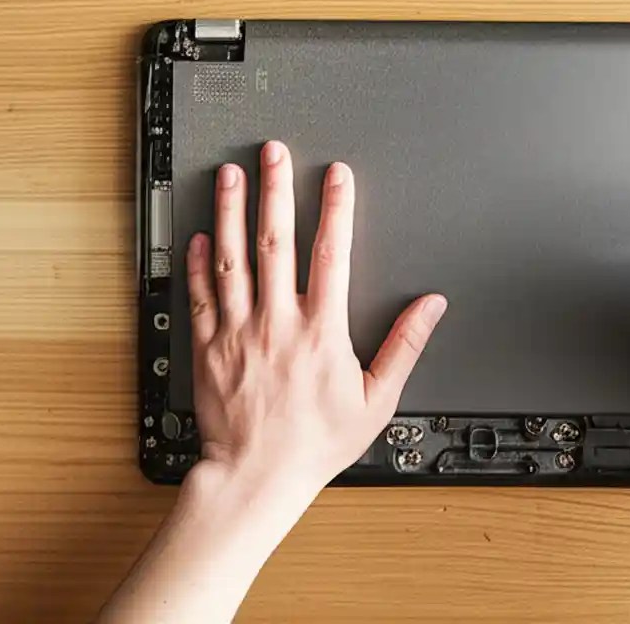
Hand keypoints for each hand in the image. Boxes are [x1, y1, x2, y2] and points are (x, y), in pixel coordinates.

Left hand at [184, 140, 446, 508]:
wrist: (256, 477)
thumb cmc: (315, 443)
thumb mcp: (377, 399)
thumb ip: (404, 345)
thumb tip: (430, 306)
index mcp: (321, 332)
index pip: (331, 253)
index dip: (335, 207)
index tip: (336, 175)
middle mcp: (277, 323)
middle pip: (276, 242)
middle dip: (276, 190)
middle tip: (274, 153)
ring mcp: (238, 332)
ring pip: (232, 258)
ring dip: (232, 211)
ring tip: (232, 175)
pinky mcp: (208, 347)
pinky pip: (201, 294)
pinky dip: (199, 261)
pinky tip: (201, 233)